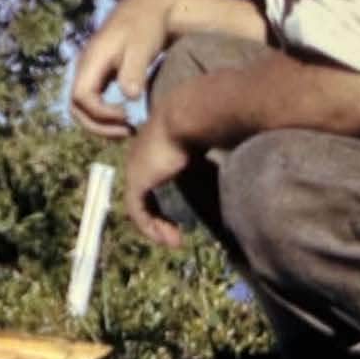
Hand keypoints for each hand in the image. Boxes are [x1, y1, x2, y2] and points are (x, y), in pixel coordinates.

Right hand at [70, 0, 175, 139]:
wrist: (146, 9)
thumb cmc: (146, 27)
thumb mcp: (143, 47)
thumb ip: (135, 71)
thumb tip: (130, 97)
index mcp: (91, 60)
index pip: (81, 97)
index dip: (100, 113)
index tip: (127, 115)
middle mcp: (84, 67)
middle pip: (75, 108)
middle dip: (97, 126)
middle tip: (127, 132)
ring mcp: (89, 71)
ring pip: (81, 108)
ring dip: (100, 124)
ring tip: (128, 130)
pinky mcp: (97, 75)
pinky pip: (91, 103)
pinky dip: (104, 116)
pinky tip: (126, 118)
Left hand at [122, 110, 192, 248]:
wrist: (187, 117)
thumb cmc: (201, 125)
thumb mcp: (201, 147)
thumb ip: (203, 163)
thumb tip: (224, 172)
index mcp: (153, 151)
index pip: (151, 183)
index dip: (161, 205)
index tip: (178, 220)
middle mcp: (139, 160)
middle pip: (143, 198)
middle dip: (158, 220)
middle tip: (176, 237)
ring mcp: (135, 170)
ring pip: (139, 208)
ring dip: (156, 228)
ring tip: (174, 242)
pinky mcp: (136, 180)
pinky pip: (137, 211)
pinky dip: (149, 227)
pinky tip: (164, 237)